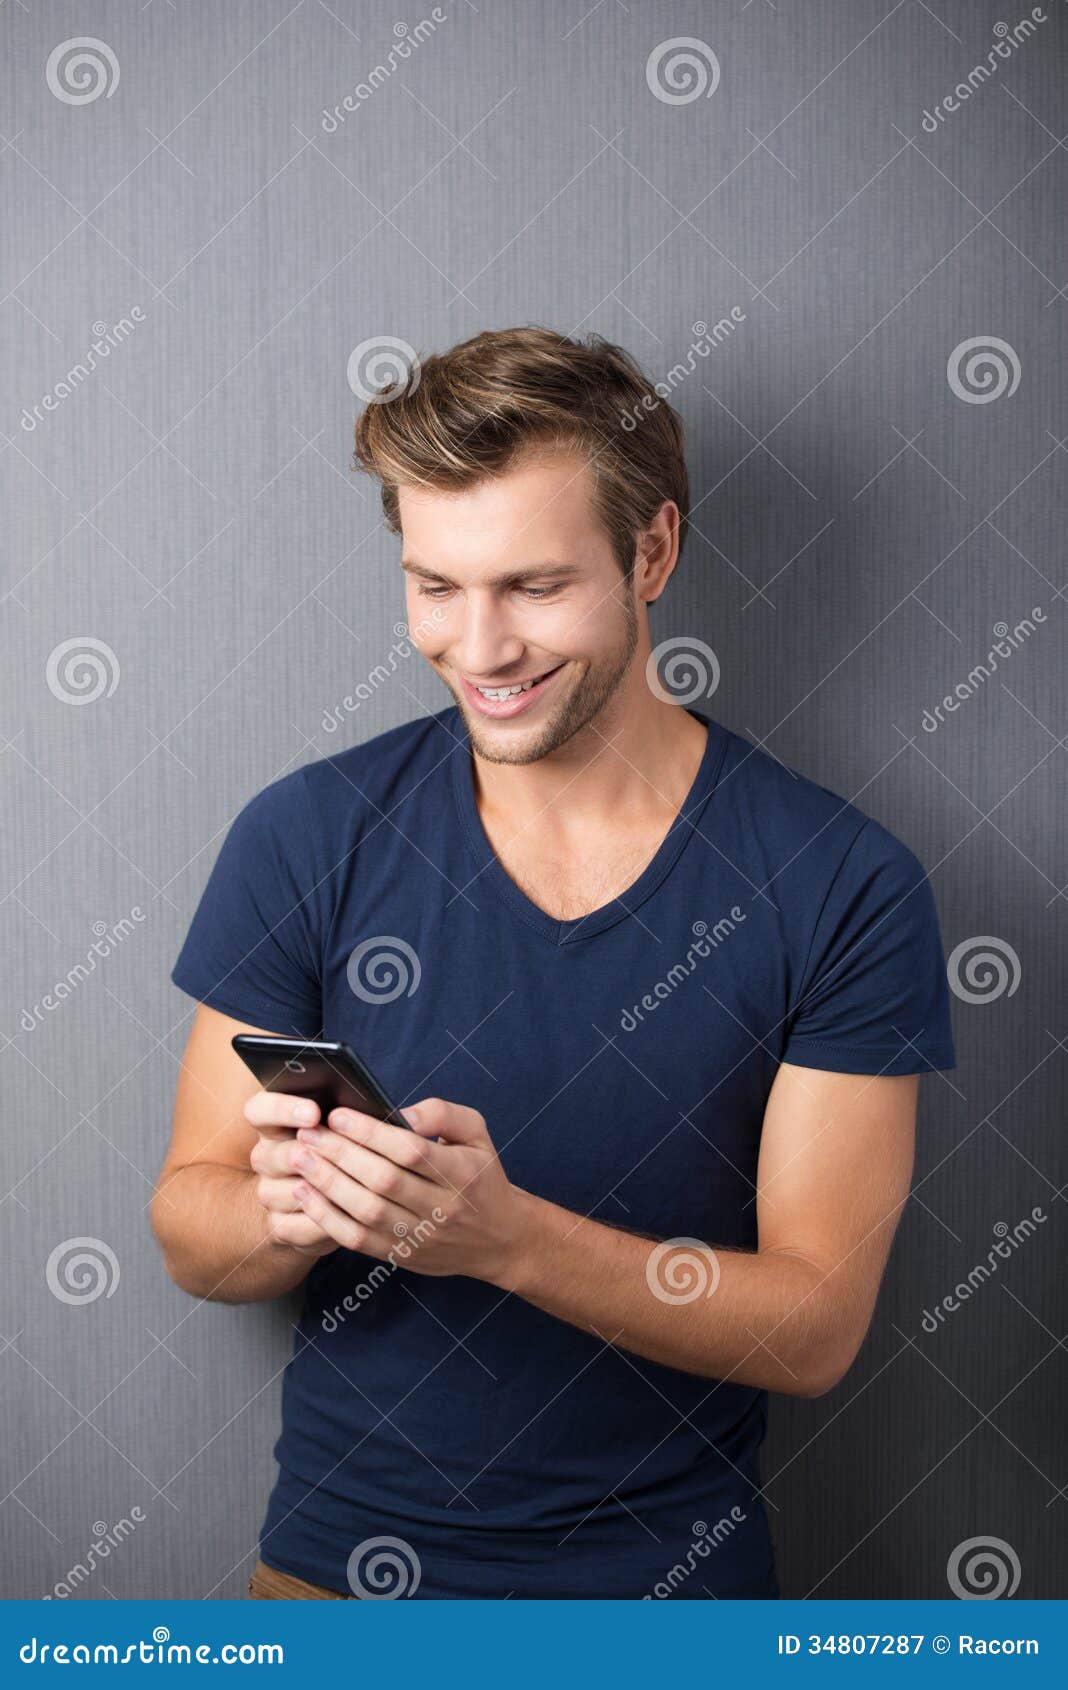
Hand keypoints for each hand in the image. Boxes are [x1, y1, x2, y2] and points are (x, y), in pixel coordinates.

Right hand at [243, 1089, 338, 1258]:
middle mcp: (265, 1157)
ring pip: (279, 1193)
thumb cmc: (344, 1149)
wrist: (334, 1197)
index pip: (259, 1109)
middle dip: (301, 1155)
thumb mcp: (346, 1127)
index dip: (281, 1110)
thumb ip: (352, 1117)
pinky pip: (291, 1226)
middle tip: (328, 1154)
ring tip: (346, 1186)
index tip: (314, 1113)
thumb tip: (377, 1113)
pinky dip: (320, 1220)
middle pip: (267, 1155)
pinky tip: (344, 1212)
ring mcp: (268, 1192)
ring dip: (314, 1191)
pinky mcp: (277, 1225)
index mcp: (275, 1123)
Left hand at [289, 1097, 529, 1281]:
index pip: (410, 1151)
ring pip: (366, 1212)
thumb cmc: (480, 1176)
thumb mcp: (477, 1134)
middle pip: (383, 1181)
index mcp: (461, 1172)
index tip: (338, 1115)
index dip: (370, 1133)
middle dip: (339, 1155)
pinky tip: (305, 1194)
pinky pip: (357, 1240)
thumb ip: (442, 1113)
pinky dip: (327, 1217)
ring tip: (299, 1158)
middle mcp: (442, 1207)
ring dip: (327, 1184)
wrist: (499, 1239)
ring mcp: (420, 1236)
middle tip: (307, 1134)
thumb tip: (401, 1112)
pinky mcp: (401, 1256)